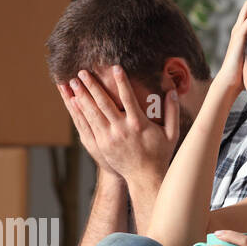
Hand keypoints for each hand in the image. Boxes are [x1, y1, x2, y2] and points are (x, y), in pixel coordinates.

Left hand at [65, 66, 178, 185]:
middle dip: (92, 86)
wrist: (145, 178)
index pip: (128, 98)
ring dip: (82, 96)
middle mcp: (121, 130)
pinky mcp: (100, 145)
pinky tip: (73, 101)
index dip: (121, 82)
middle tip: (83, 72)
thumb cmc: (160, 154)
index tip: (115, 67)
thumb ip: (173, 111)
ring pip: (92, 113)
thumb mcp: (172, 133)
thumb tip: (172, 90)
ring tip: (73, 82)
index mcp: (139, 124)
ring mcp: (109, 138)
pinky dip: (79, 113)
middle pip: (104, 103)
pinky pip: (87, 126)